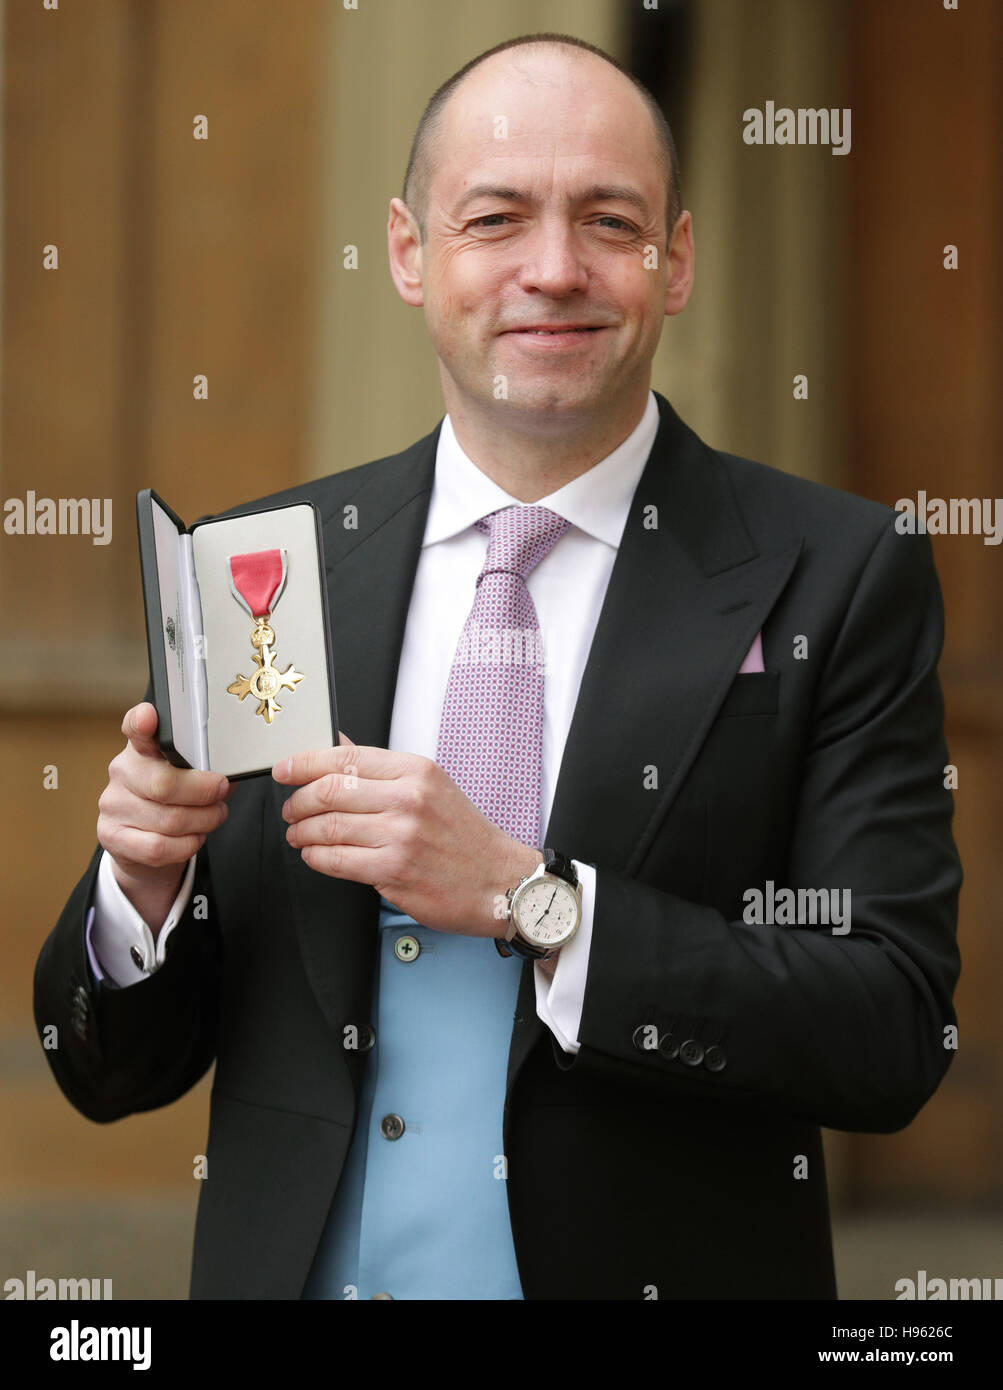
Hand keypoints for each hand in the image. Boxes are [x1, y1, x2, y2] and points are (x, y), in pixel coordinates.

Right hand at [97, 702, 230, 931]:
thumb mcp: (192, 775)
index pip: (135, 728)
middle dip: (205, 792)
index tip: (150, 716)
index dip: (141, 722)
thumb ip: (207, 764)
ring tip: (213, 816)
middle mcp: (122, 772)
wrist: (144, 844)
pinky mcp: (112, 836)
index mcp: (142, 748)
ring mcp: (113, 805)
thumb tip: (235, 764)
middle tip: (221, 793)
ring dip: (204, 821)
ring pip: (169, 819)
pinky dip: (186, 845)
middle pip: (164, 783)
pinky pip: (158, 847)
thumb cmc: (177, 801)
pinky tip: (194, 838)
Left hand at [275, 735, 542, 936]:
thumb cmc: (464, 836)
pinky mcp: (394, 872)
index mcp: (416, 771)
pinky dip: (316, 857)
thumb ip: (380, 768)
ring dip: (302, 832)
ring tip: (298, 834)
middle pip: (329, 790)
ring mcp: (402, 836)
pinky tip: (315, 855)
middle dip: (297, 801)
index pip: (345, 757)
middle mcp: (409, 799)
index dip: (304, 763)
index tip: (284, 770)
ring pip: (328, 827)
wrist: (498, 881)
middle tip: (290, 810)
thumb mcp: (430, 786)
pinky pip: (337, 861)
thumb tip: (335, 744)